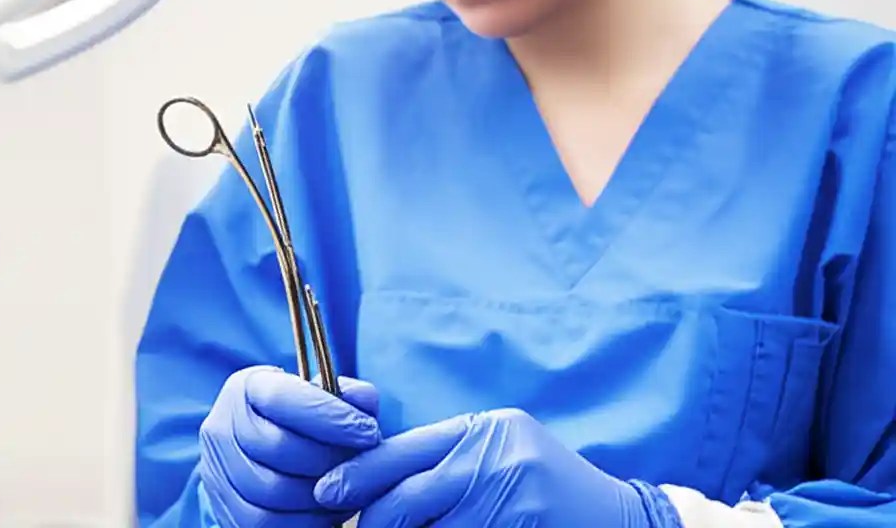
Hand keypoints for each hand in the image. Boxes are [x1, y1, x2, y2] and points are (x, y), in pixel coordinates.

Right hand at [200, 365, 381, 527]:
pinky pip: (264, 523)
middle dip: (328, 459)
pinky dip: (304, 521)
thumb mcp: (322, 400)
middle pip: (277, 447)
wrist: (263, 457)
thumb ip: (347, 396)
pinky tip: (328, 512)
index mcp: (245, 389)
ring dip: (319, 494)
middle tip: (360, 466)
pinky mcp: (224, 509)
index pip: (282, 398)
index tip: (369, 432)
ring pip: (272, 489)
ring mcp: (216, 471)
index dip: (329, 416)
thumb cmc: (302, 424)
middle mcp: (220, 427)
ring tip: (349, 489)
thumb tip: (364, 399)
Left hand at [313, 408, 682, 527]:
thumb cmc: (547, 491)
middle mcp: (494, 453)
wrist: (623, 519)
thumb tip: (371, 486)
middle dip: (374, 523)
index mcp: (481, 430)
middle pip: (408, 496)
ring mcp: (513, 493)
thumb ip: (445, 464)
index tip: (325, 493)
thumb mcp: (498, 458)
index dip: (358, 475)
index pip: (403, 450)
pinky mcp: (525, 524)